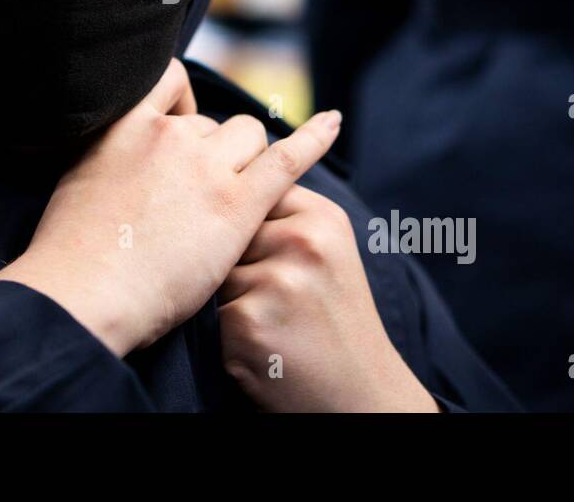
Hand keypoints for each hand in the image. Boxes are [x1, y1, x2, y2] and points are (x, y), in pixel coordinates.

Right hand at [0, 59, 341, 356]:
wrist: (82, 295)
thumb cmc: (70, 255)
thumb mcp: (76, 179)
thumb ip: (109, 157)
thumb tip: (127, 163)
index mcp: (126, 126)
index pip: (171, 84)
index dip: (183, 105)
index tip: (183, 124)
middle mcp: (169, 134)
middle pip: (213, 123)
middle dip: (213, 153)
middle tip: (197, 204)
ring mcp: (207, 168)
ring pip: (249, 137)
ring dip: (246, 162)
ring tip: (230, 204)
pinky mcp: (238, 205)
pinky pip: (287, 159)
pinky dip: (314, 138)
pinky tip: (333, 123)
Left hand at [217, 184, 437, 411]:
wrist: (362, 394)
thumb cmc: (332, 321)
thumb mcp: (326, 252)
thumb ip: (284, 216)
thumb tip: (223, 179)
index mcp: (322, 217)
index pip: (251, 193)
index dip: (250, 230)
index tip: (277, 260)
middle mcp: (304, 241)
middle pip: (228, 233)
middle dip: (239, 266)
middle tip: (283, 301)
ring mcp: (278, 281)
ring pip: (215, 274)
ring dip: (232, 302)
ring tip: (275, 323)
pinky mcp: (251, 321)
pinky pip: (211, 314)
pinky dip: (229, 336)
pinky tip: (265, 347)